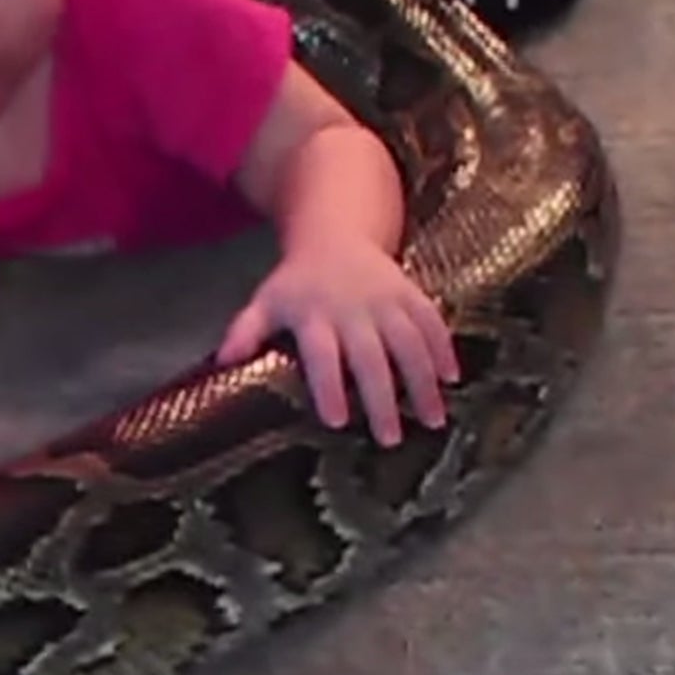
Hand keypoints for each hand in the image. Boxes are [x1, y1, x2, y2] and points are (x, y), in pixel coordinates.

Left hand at [215, 235, 459, 444]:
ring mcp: (386, 300)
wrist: (335, 235)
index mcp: (314, 315)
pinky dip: (445, 348)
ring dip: (423, 381)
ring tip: (432, 420)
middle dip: (381, 398)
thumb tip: (221, 362)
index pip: (321, 354)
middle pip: (370, 356)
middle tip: (390, 438)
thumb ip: (246, 331)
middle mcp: (352, 308)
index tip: (337, 420)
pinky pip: (432, 321)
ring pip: (410, 341)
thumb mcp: (266, 302)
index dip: (328, 386)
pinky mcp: (411, 293)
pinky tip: (453, 379)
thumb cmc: (297, 284)